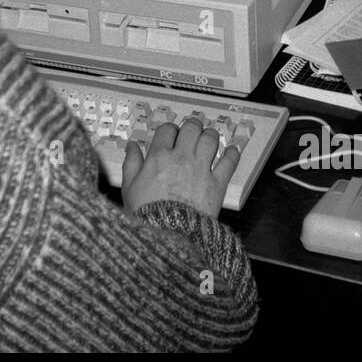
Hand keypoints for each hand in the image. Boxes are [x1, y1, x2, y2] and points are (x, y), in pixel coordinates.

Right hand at [122, 118, 237, 219]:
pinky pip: (229, 162)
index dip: (170, 129)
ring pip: (211, 139)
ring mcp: (201, 169)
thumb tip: (131, 147)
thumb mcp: (129, 188)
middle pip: (191, 128)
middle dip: (192, 127)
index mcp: (159, 157)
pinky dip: (232, 154)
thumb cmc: (147, 215)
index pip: (168, 129)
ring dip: (210, 136)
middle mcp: (181, 158)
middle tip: (193, 131)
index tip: (172, 134)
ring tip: (209, 139)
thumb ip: (131, 163)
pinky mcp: (217, 183)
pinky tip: (231, 152)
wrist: (168, 235)